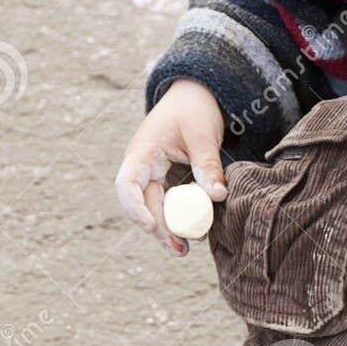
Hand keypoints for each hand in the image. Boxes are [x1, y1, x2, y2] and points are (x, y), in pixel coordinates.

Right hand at [115, 78, 227, 254]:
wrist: (195, 95)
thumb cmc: (194, 109)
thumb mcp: (203, 134)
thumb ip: (207, 164)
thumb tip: (218, 195)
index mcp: (143, 152)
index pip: (128, 184)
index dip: (135, 208)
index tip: (151, 227)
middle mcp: (142, 166)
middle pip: (142, 204)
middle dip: (158, 229)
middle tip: (181, 249)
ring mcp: (152, 175)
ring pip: (154, 209)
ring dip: (166, 230)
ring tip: (184, 250)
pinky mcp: (166, 181)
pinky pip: (167, 204)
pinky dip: (176, 219)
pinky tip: (191, 235)